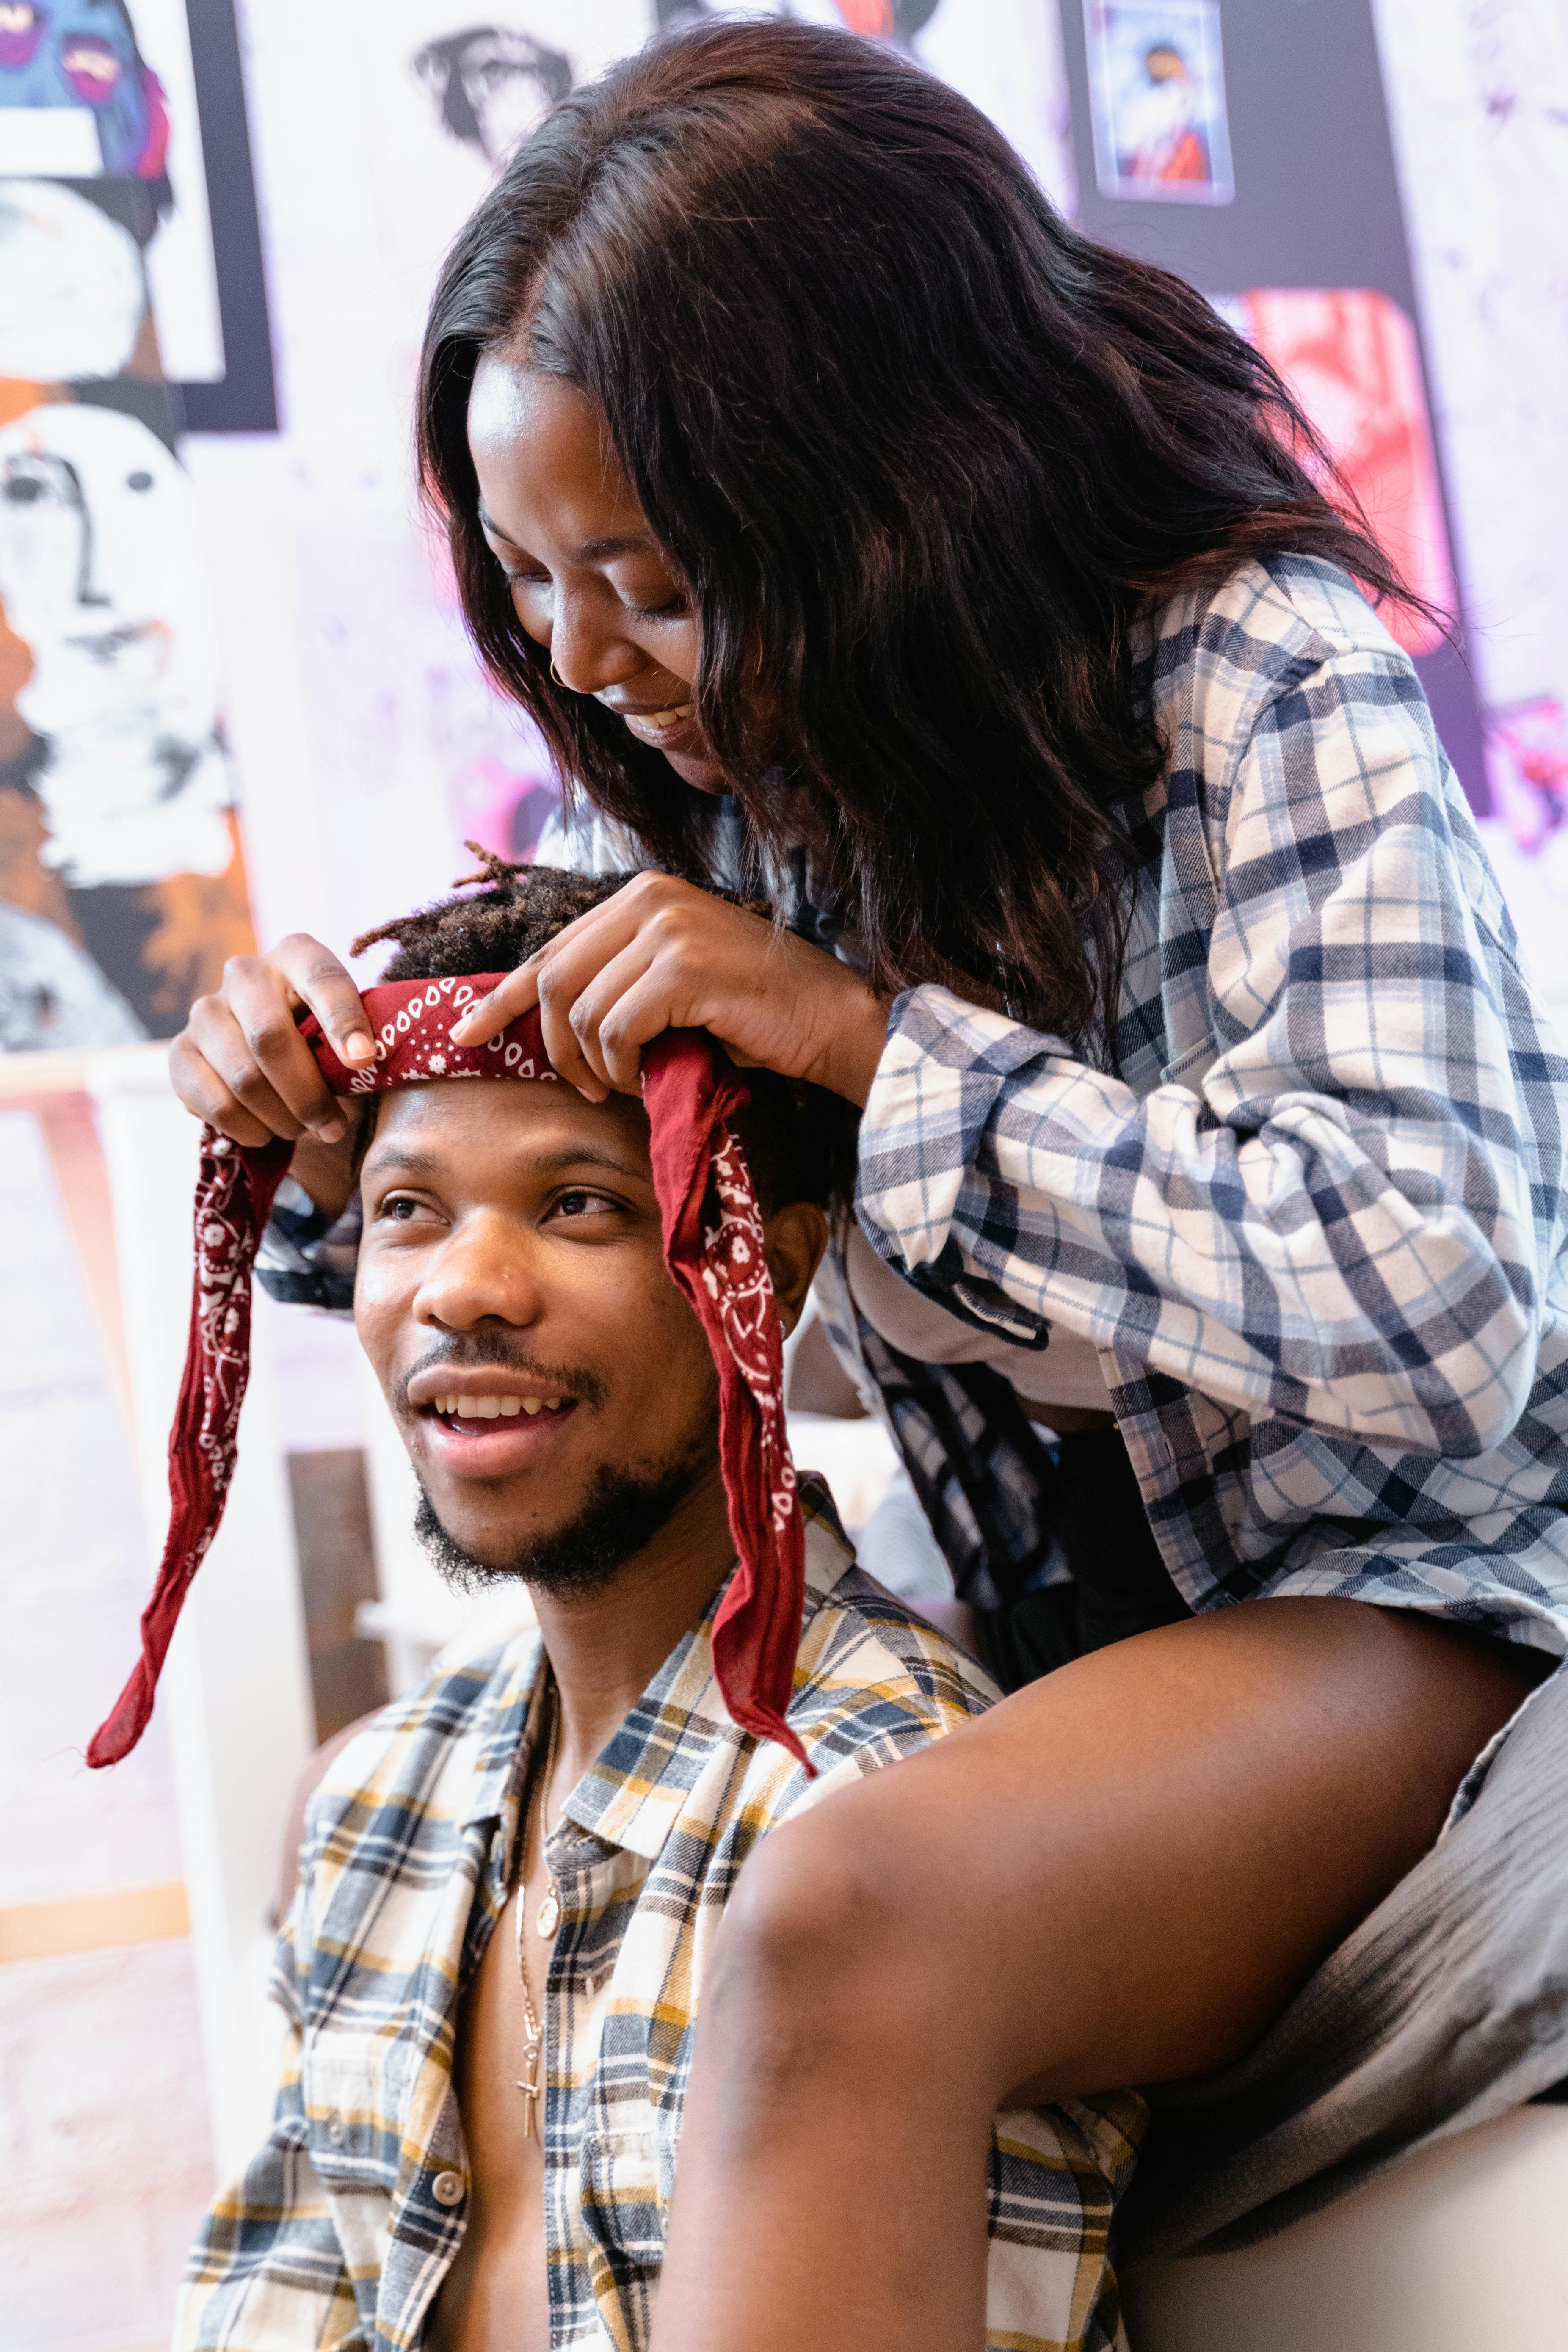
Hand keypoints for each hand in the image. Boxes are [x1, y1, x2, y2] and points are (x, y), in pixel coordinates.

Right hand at [169, 935, 376, 1214]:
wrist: (267, 1049)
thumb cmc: (322, 1041)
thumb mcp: (347, 1032)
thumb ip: (355, 1045)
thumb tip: (361, 1065)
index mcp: (297, 955)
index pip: (321, 979)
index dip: (343, 1020)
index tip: (363, 1060)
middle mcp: (244, 973)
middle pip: (270, 1038)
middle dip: (308, 1095)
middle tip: (332, 1126)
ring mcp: (205, 1011)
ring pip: (243, 1078)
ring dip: (281, 1118)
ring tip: (302, 1130)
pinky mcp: (180, 1052)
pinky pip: (214, 1104)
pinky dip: (248, 1129)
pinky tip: (267, 1132)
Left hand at [449, 873, 890, 1104]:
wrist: (832, 1021)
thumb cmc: (755, 1013)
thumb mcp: (673, 986)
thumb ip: (618, 985)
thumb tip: (548, 1022)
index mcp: (643, 895)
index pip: (552, 948)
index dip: (502, 997)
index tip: (465, 1035)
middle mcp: (650, 899)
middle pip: (555, 979)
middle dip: (553, 1045)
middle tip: (583, 1087)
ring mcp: (668, 928)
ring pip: (582, 1009)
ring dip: (595, 1063)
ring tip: (624, 1084)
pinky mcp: (684, 967)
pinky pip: (616, 1028)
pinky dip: (620, 1065)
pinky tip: (644, 1077)